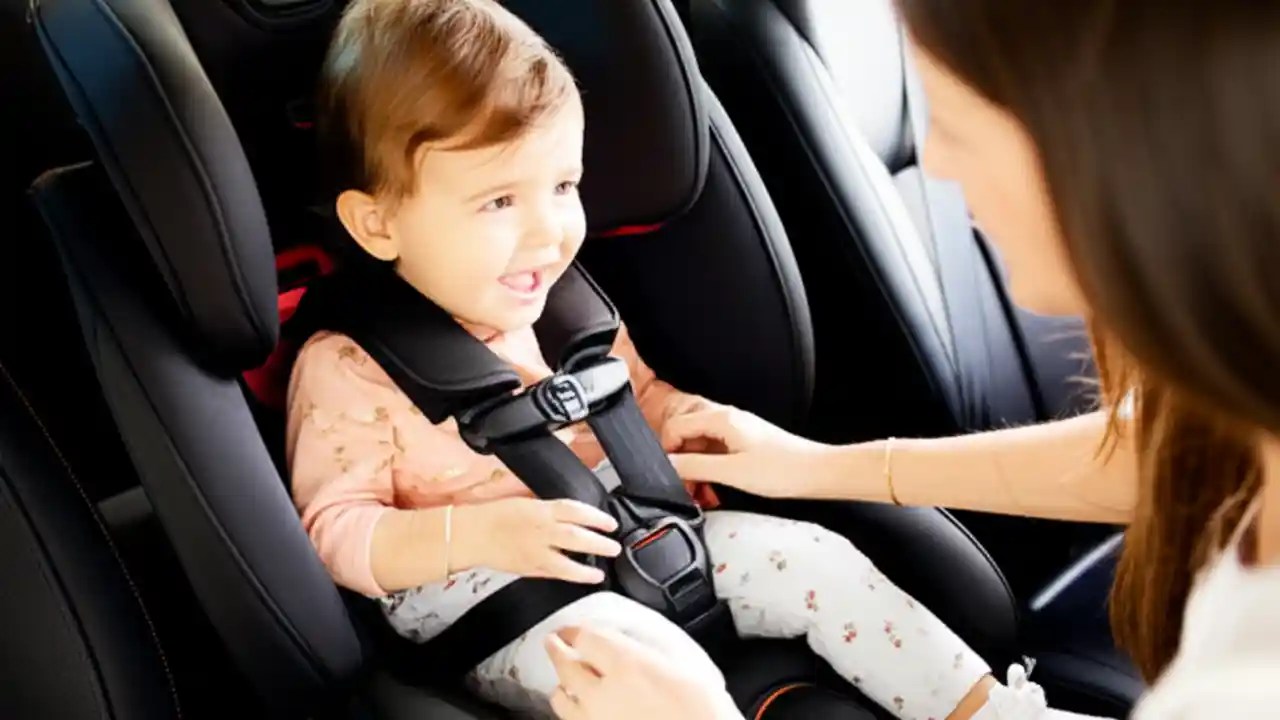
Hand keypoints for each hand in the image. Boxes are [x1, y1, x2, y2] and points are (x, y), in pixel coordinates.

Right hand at [455, 498, 621, 583]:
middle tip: (614, 546)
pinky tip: (586, 577)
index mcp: (541, 510)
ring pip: (567, 561)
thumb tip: (573, 515)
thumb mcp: (526, 502)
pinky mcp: (529, 568)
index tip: (610, 523)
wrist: (473, 534)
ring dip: (588, 566)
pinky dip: (572, 576)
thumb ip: (550, 510)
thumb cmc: (496, 515)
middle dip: (599, 541)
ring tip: (604, 568)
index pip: (575, 511)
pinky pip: (555, 573)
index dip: (596, 517)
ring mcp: (535, 552)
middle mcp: (541, 530)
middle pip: (577, 536)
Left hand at [546, 626, 742, 719]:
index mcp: (627, 665)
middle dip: (557, 651)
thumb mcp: (687, 668)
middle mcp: (602, 693)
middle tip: (553, 642)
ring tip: (565, 681)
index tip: (570, 628)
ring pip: (561, 699)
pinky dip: (573, 714)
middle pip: (565, 665)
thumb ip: (652, 655)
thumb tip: (636, 649)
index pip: (584, 638)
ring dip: (562, 686)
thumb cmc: (703, 712)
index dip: (573, 630)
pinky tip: (581, 712)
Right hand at [661, 404, 827, 497]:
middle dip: (680, 461)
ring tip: (698, 492)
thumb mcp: (731, 472)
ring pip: (701, 446)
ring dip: (695, 468)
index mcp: (722, 419)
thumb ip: (695, 466)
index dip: (666, 450)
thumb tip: (667, 465)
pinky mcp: (744, 443)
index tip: (667, 473)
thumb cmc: (782, 470)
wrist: (816, 472)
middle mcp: (728, 419)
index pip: (676, 426)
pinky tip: (713, 488)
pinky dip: (709, 469)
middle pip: (687, 435)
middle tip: (683, 487)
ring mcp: (737, 431)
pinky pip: (716, 452)